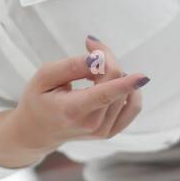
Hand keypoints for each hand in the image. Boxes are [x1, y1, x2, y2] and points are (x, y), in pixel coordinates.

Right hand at [9, 40, 148, 151]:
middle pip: (116, 83)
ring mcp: (104, 131)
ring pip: (126, 91)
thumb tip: (97, 58)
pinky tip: (113, 82)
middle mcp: (92, 124)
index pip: (104, 95)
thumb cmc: (38, 100)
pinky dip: (129, 90)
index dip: (124, 83)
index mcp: (72, 111)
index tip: (142, 76)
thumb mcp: (44, 77)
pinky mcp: (111, 131)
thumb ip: (71, 66)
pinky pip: (133, 106)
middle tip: (90, 49)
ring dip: (113, 74)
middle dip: (106, 60)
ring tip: (92, 73)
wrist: (37, 131)